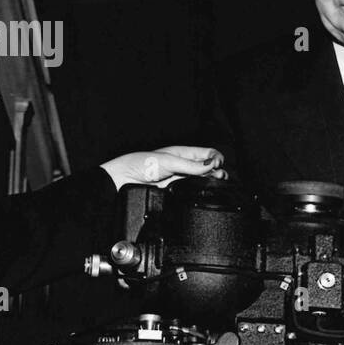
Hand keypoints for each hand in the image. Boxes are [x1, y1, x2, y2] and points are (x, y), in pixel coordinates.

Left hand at [99, 145, 226, 190]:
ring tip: (217, 183)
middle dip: (218, 170)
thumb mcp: (169, 161)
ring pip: (203, 180)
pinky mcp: (176, 192)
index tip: (218, 164)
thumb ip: (191, 165)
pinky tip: (204, 191)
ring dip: (211, 180)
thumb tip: (212, 164)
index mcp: (183, 153)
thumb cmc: (140, 164)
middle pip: (208, 167)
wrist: (123, 180)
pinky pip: (193, 191)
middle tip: (220, 176)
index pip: (208, 153)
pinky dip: (201, 191)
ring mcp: (180, 179)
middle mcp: (184, 165)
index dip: (216, 157)